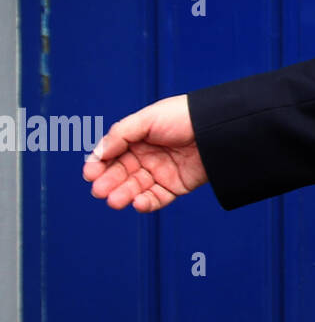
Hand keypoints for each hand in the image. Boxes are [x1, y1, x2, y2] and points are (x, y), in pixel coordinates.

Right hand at [83, 94, 208, 211]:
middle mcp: (147, 156)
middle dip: (108, 182)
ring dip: (122, 195)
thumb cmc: (184, 117)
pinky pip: (156, 199)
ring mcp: (160, 172)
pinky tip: (137, 203)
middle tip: (99, 190)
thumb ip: (121, 134)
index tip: (89, 174)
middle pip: (120, 173)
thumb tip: (98, 153)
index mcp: (138, 139)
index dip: (99, 165)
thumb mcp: (148, 118)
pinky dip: (145, 204)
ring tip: (115, 200)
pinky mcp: (175, 186)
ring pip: (135, 188)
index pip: (112, 155)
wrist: (219, 129)